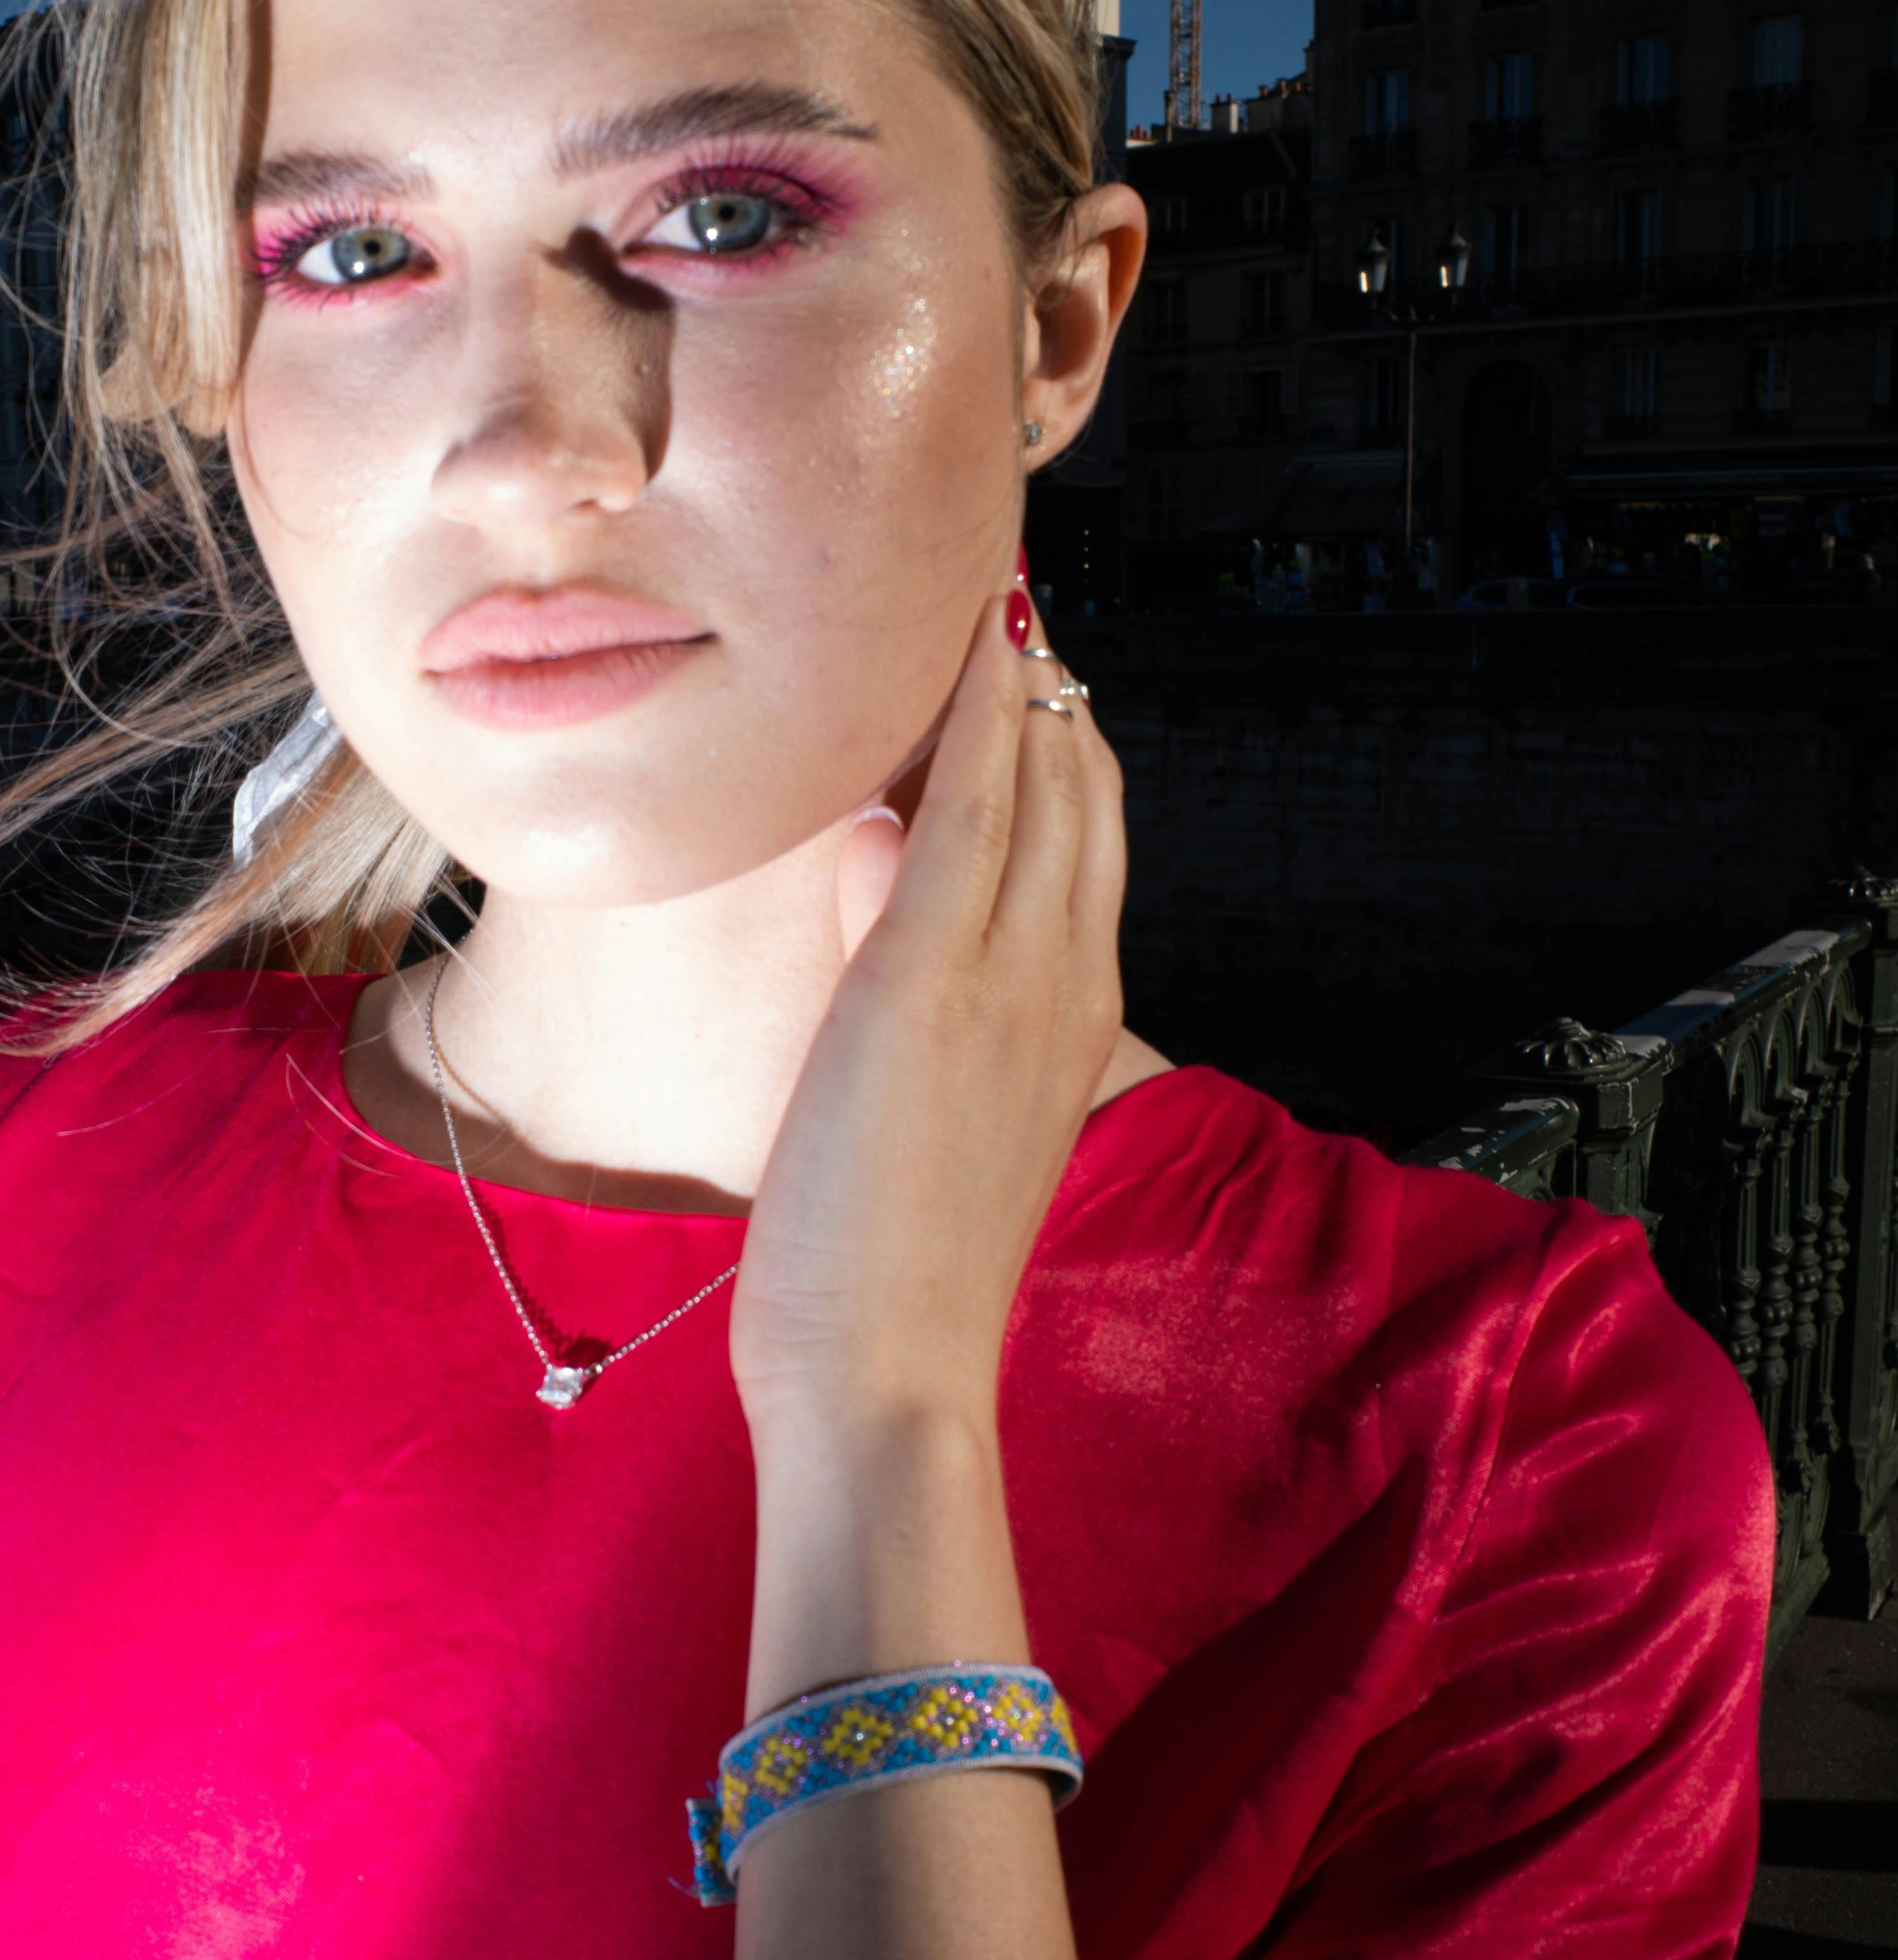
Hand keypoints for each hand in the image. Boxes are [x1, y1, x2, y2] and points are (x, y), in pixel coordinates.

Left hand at [728, 592, 1126, 1456]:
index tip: (1022, 670)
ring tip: (986, 582)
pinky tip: (961, 642)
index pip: (1083, 849)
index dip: (1061, 748)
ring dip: (1013, 675)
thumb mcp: (927, 1113)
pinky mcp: (927, 979)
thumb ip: (919, 988)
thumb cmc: (889, 1274)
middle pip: (1081, 794)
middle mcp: (1061, 984)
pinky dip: (969, 716)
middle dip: (1048, 688)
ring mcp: (1005, 977)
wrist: (888, 1377)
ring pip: (1036, 782)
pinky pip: (962, 809)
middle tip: (1003, 593)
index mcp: (1070, 1025)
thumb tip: (875, 861)